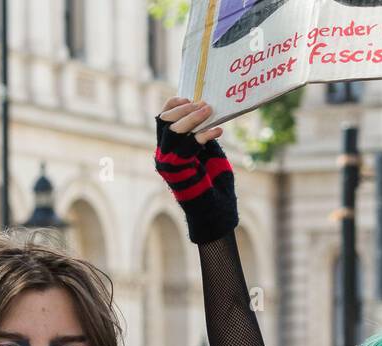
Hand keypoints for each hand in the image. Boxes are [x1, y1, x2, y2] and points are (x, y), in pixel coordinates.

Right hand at [154, 97, 237, 244]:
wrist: (216, 212)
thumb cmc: (215, 184)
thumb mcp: (210, 153)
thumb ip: (204, 135)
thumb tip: (208, 112)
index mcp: (170, 149)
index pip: (162, 119)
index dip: (173, 105)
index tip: (188, 97)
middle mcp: (164, 155)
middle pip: (166, 122)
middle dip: (185, 110)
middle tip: (205, 105)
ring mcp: (168, 164)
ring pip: (174, 132)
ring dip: (193, 118)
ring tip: (210, 111)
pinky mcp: (177, 173)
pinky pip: (188, 147)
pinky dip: (204, 135)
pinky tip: (218, 131)